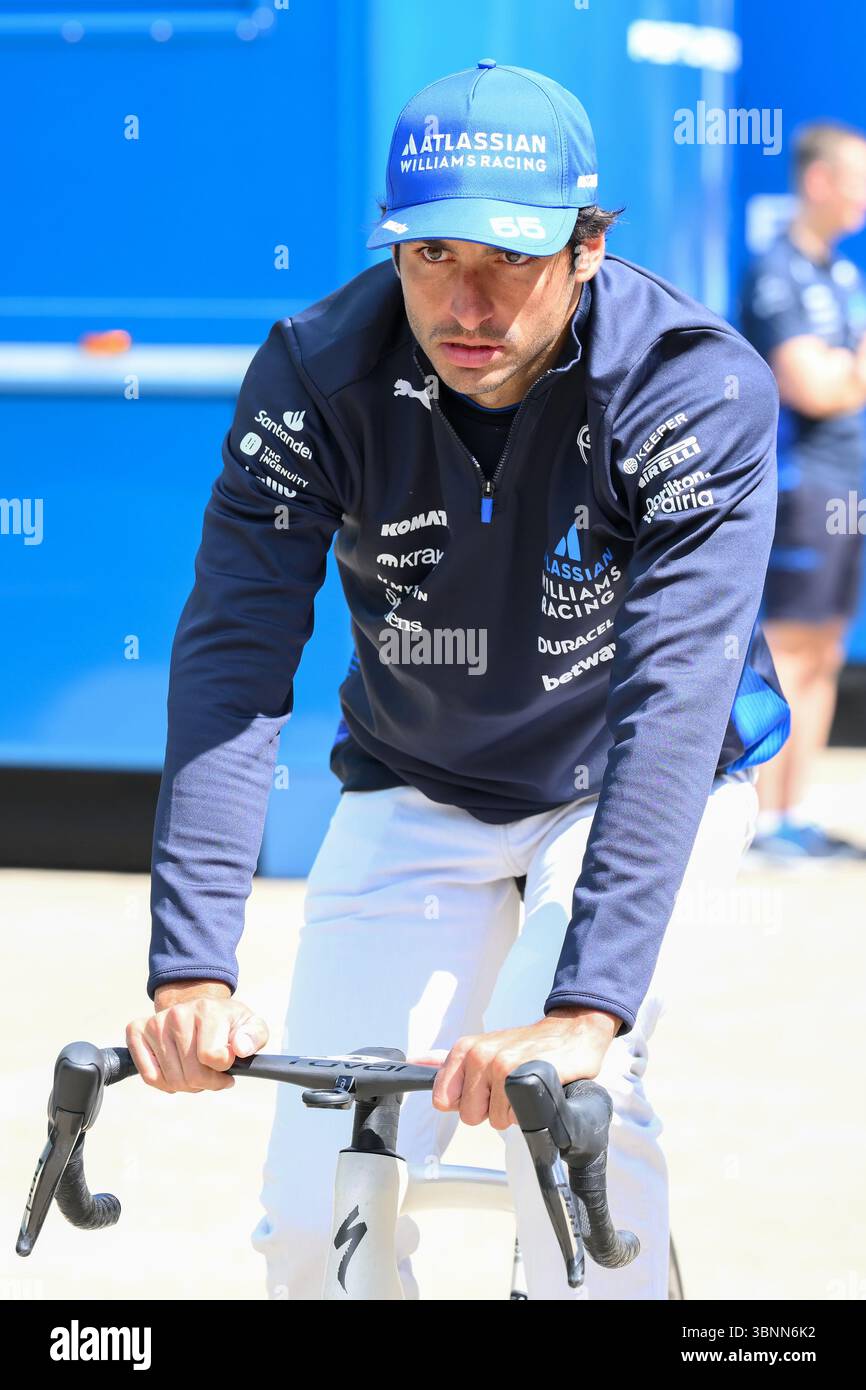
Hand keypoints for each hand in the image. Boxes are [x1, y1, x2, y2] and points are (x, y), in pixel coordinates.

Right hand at [126, 980, 268, 1093]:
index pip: (213, 1058)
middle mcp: (178, 1014)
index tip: (227, 1064)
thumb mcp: (250, 1026)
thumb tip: (240, 1048)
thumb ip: (254, 1036)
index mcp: (207, 1010)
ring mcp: (155, 1022)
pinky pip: (150, 1076)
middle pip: (191, 1075)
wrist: (198, 1009)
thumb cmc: (226, 1023)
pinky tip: (177, 1071)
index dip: (223, 1071)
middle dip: (205, 1083)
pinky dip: (166, 1084)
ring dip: (187, 1084)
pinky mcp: (136, 1031)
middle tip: (211, 1072)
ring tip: (196, 1069)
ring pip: (171, 1080)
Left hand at [408, 1006, 621, 1130]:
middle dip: (491, 1109)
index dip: (465, 1102)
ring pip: (496, 1119)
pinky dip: (528, 1112)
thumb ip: (448, 1061)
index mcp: (465, 1049)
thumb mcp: (483, 1047)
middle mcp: (481, 1055)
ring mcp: (503, 1065)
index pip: (443, 1099)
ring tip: (522, 1088)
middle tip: (507, 1088)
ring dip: (513, 1111)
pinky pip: (517, 1117)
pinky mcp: (526, 1077)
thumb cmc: (526, 1046)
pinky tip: (534, 1092)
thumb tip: (418, 1062)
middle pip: (470, 1115)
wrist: (569, 1033)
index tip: (482, 1090)